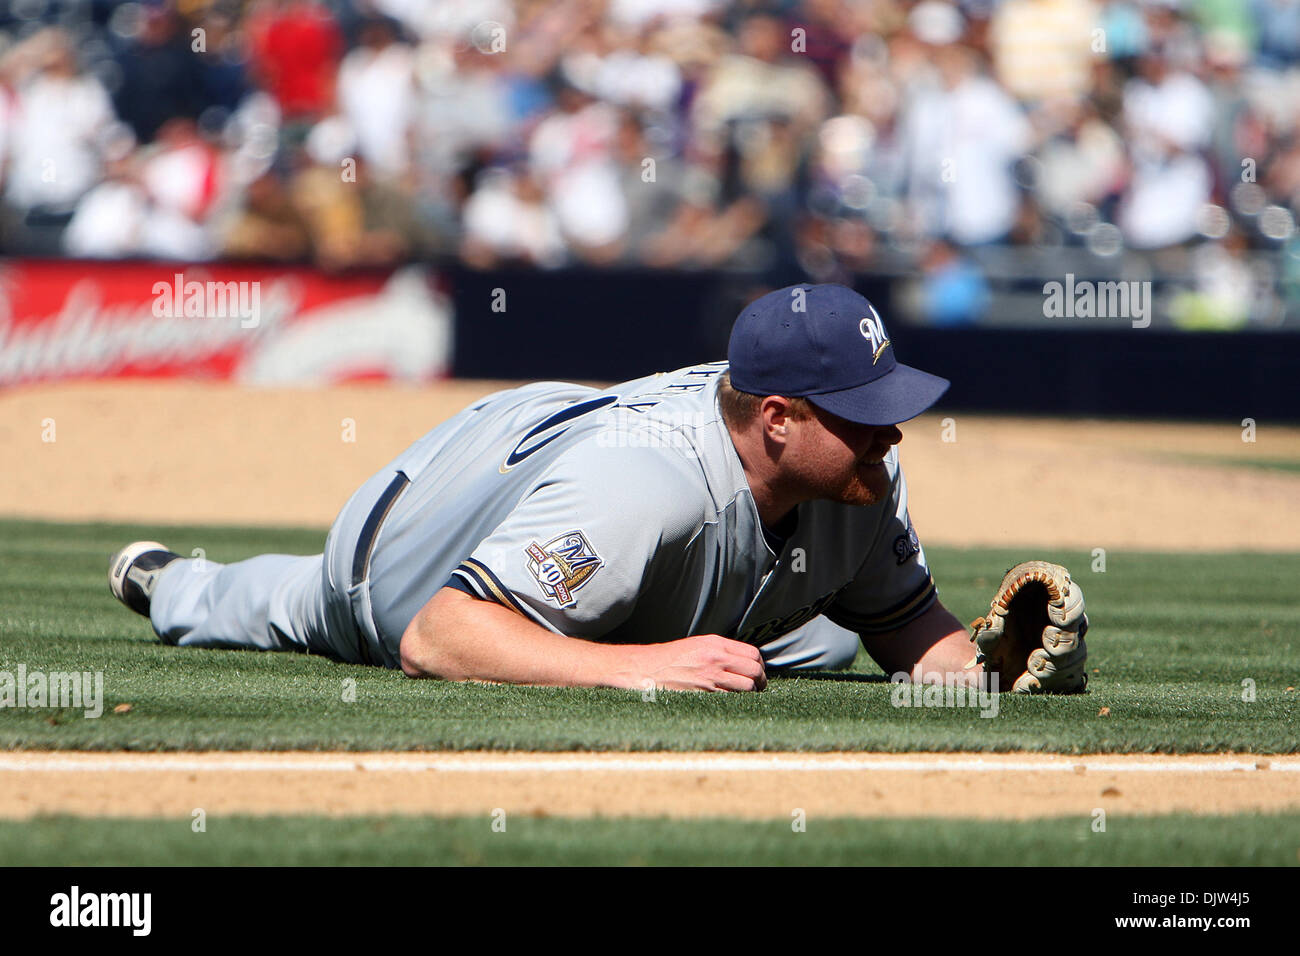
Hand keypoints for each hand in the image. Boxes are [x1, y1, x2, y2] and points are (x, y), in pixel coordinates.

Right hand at [619, 634, 767, 692]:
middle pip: (754, 671)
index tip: (756, 673)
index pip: (753, 654)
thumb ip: (721, 651)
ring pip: (747, 688)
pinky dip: (736, 703)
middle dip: (760, 682)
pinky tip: (730, 703)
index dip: (759, 666)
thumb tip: (744, 663)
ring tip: (743, 696)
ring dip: (749, 694)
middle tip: (757, 688)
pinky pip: (732, 701)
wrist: (645, 669)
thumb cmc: (670, 659)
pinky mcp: (704, 695)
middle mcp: (716, 659)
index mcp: (715, 644)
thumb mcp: (697, 645)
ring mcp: (711, 678)